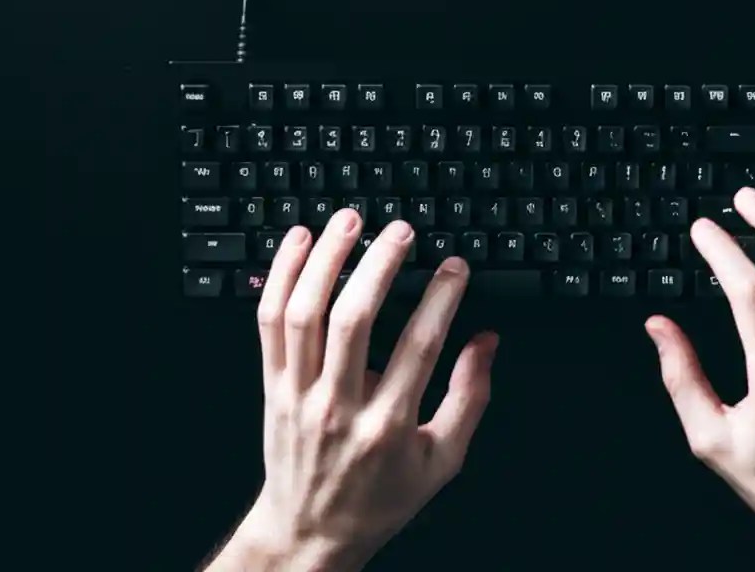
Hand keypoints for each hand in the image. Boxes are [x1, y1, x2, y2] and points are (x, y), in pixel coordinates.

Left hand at [207, 211, 497, 571]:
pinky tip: (300, 241)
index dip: (440, 299)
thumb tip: (486, 342)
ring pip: (303, 314)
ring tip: (350, 221)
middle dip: (378, 266)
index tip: (454, 267)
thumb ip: (469, 399)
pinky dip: (280, 275)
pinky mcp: (270, 385)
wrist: (310, 532)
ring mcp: (298, 394)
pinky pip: (268, 321)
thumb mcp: (443, 461)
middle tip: (400, 231)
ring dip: (326, 260)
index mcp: (387, 427)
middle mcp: (338, 406)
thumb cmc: (379, 498)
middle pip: (352, 321)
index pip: (418, 348)